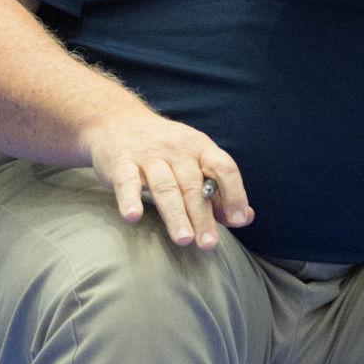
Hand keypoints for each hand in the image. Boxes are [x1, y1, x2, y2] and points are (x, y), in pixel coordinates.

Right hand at [81, 106, 252, 250]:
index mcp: (201, 147)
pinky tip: (133, 216)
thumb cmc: (165, 149)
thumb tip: (244, 218)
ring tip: (184, 239)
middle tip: (208, 244)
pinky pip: (127, 181)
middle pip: (194, 185)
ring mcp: (148, 155)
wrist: (118, 119)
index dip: (234, 193)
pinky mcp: (121, 162)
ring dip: (176, 214)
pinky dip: (130, 199)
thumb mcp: (195, 160)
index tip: (237, 220)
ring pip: (165, 186)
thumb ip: (219, 190)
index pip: (224, 167)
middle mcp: (177, 150)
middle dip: (203, 216)